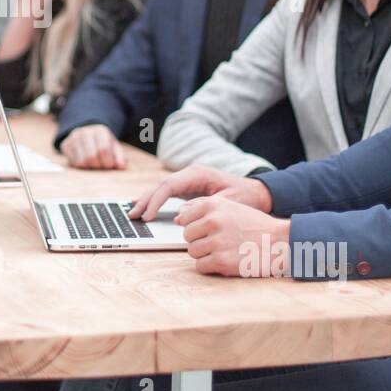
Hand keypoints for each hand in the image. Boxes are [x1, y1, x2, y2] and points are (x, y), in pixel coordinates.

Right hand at [61, 124, 126, 169]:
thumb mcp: (114, 146)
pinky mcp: (65, 145)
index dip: (108, 162)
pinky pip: (73, 163)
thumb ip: (119, 156)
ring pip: (81, 161)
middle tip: (101, 166)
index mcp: (99, 131)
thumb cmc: (103, 142)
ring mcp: (73, 138)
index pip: (103, 149)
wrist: (87, 132)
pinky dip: (81, 166)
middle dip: (99, 166)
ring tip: (94, 164)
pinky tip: (85, 161)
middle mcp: (85, 132)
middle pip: (91, 157)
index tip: (110, 165)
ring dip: (90, 167)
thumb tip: (121, 166)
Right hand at [129, 166, 272, 220]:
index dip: (155, 200)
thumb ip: (204, 207)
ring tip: (132, 213)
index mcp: (198, 174)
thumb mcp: (227, 202)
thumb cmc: (246, 197)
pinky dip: (155, 200)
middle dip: (145, 200)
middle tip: (132, 215)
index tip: (148, 216)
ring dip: (146, 200)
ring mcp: (188, 180)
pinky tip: (144, 208)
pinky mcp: (188, 188)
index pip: (169, 185)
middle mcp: (190, 174)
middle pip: (161, 185)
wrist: (258, 192)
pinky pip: (167, 193)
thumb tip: (180, 216)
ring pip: (161, 188)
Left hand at [175, 196, 290, 276]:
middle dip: (200, 240)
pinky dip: (210, 266)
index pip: (184, 218)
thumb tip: (178, 217)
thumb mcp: (228, 206)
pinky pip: (200, 266)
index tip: (210, 229)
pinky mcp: (221, 261)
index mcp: (212, 204)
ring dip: (205, 254)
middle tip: (220, 241)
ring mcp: (216, 242)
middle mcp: (213, 221)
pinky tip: (225, 260)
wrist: (279, 241)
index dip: (196, 226)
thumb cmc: (252, 224)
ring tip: (224, 249)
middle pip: (187, 236)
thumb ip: (201, 207)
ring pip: (192, 251)